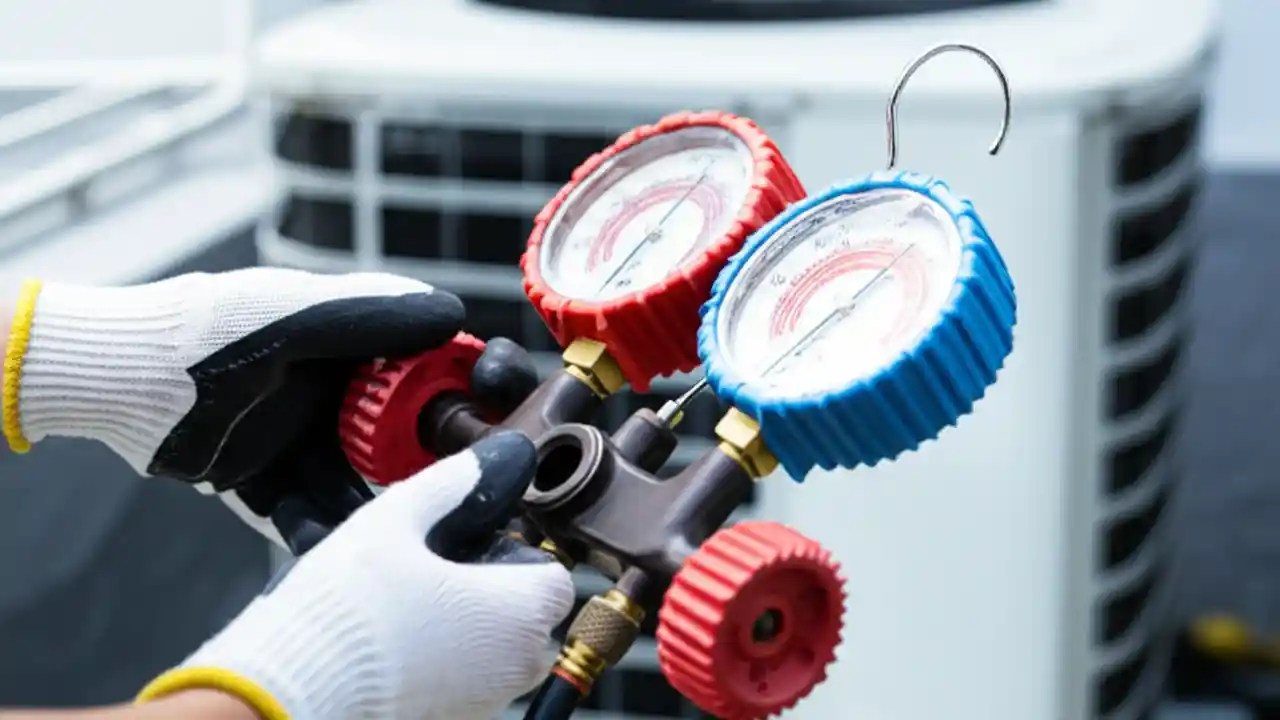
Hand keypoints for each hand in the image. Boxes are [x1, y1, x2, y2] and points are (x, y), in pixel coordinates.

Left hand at [1, 269, 538, 549]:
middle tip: (466, 485)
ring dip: (385, 508)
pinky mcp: (273, 481)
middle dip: (437, 461)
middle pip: (411, 431)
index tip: (499, 398)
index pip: (435, 359)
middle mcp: (340, 390)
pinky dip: (326, 531)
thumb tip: (454, 314)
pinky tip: (345, 551)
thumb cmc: (209, 331)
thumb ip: (369, 314)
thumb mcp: (293, 317)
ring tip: (413, 531)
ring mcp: (307, 437)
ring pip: (365, 482)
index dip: (474, 378)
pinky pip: (312, 513)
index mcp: (355, 340)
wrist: (123, 383)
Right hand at [137, 432, 574, 719]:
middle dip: (500, 594)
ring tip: (415, 605)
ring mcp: (485, 700)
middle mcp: (514, 664)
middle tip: (444, 573)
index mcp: (518, 612)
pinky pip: (470, 685)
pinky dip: (449, 662)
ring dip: (475, 629)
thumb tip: (483, 461)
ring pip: (502, 656)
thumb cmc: (347, 608)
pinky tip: (401, 641)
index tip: (482, 546)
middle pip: (534, 620)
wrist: (294, 686)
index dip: (522, 556)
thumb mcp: (394, 520)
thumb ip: (449, 484)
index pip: (556, 579)